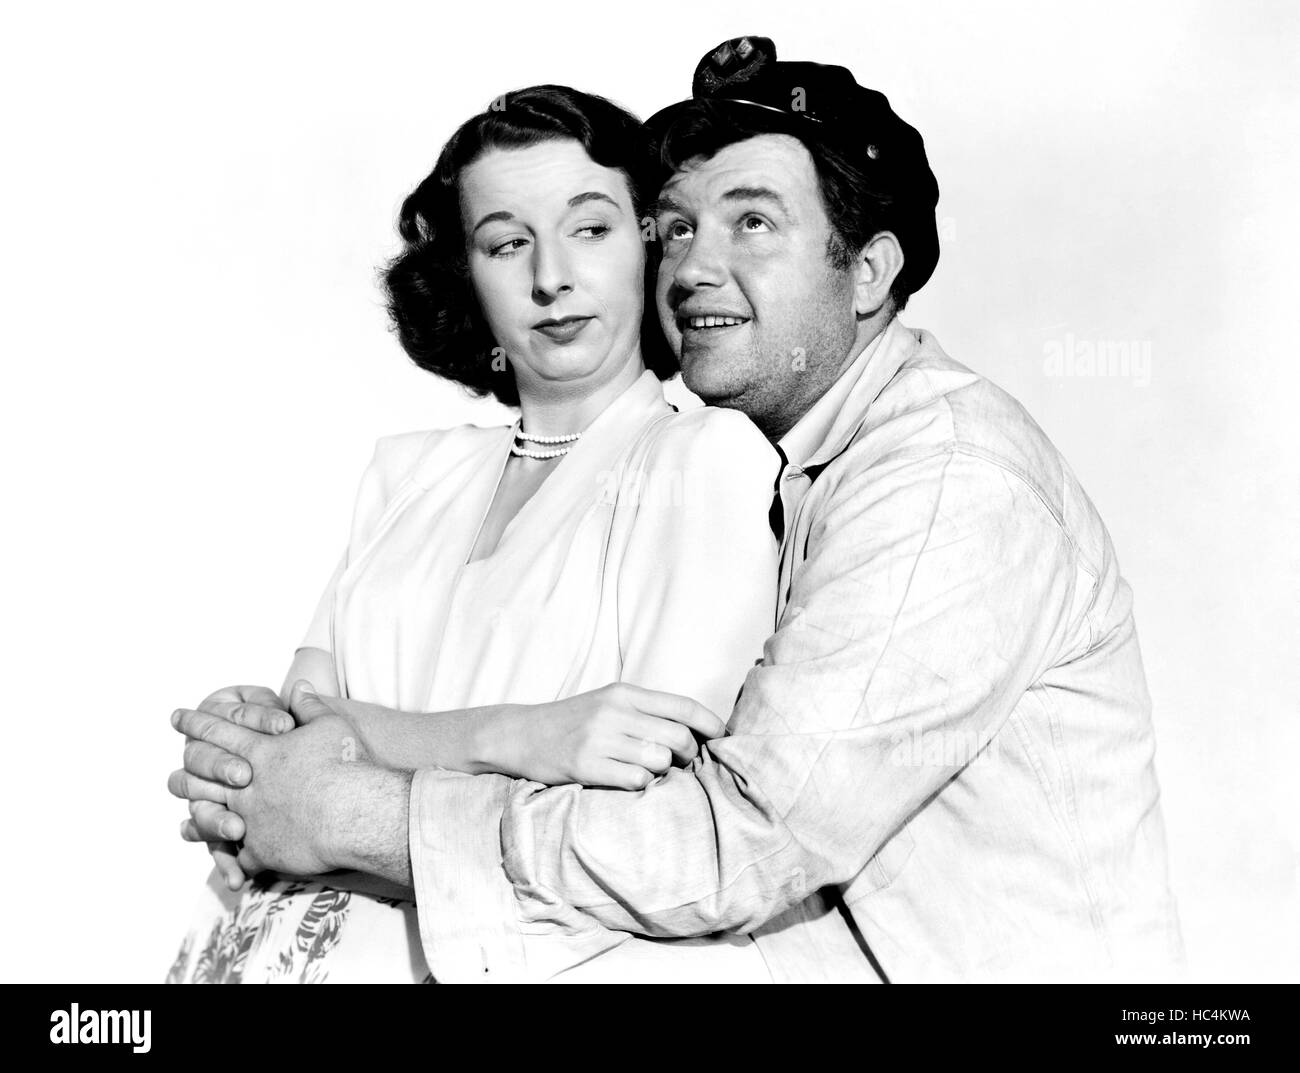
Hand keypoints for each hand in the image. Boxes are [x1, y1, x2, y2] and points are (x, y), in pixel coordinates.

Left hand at [173, 697, 371, 877]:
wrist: (354, 812)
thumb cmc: (346, 766)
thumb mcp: (330, 726)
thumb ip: (309, 706)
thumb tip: (300, 684)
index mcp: (260, 752)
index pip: (219, 731)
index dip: (197, 723)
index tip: (178, 716)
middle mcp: (246, 784)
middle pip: (205, 772)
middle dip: (190, 762)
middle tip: (177, 758)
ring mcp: (249, 818)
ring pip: (211, 816)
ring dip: (201, 820)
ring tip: (187, 826)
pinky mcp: (261, 850)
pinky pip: (238, 857)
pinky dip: (231, 863)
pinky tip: (228, 871)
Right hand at [488, 683, 725, 789]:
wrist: (521, 734)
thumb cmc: (573, 722)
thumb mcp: (608, 703)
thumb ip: (645, 712)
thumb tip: (694, 731)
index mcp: (624, 693)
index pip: (682, 705)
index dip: (711, 724)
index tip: (725, 738)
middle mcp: (614, 712)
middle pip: (677, 736)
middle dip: (690, 755)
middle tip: (684, 764)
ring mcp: (598, 739)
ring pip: (659, 759)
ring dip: (663, 771)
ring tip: (651, 771)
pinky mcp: (585, 765)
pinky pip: (635, 780)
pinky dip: (641, 784)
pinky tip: (629, 781)